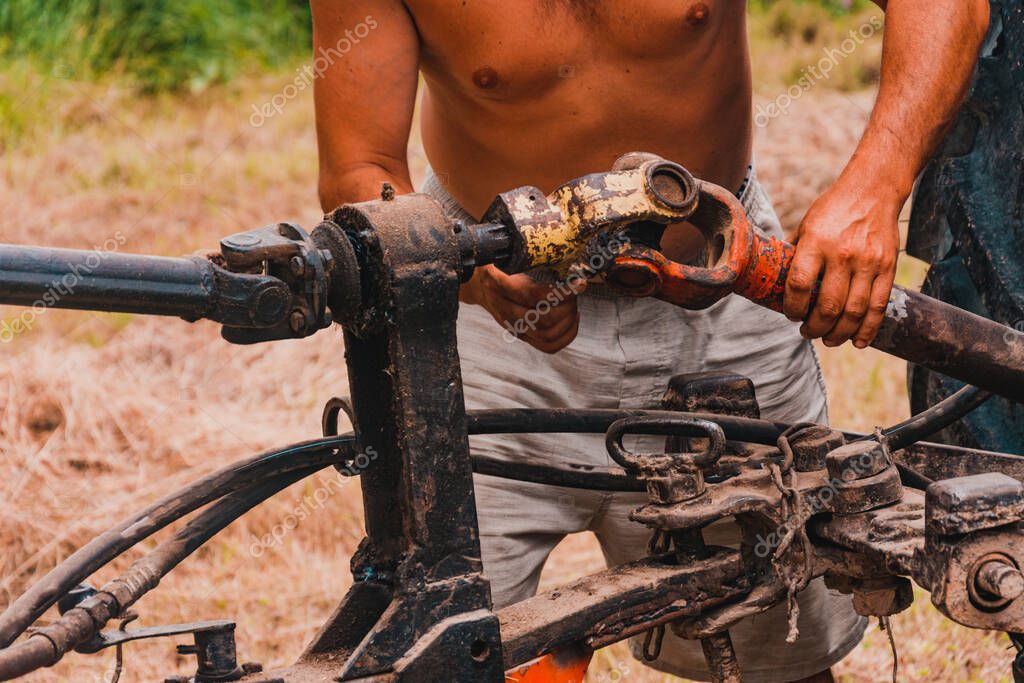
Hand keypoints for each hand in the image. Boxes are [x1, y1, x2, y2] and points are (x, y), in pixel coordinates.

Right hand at [462, 265, 582, 352]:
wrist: (478, 287)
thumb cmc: (497, 268)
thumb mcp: (505, 257)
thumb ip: (523, 258)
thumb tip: (555, 251)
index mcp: (499, 287)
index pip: (534, 296)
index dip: (561, 293)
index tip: (579, 283)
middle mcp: (505, 311)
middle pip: (543, 320)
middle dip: (567, 307)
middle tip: (574, 294)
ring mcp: (513, 327)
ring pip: (547, 335)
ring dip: (568, 321)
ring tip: (574, 305)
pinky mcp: (522, 336)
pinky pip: (548, 346)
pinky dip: (566, 336)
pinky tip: (573, 320)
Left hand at [783, 178, 900, 348]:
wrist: (873, 190)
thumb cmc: (832, 209)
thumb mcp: (805, 225)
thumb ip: (794, 254)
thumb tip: (776, 281)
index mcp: (816, 243)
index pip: (799, 285)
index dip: (792, 308)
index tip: (791, 315)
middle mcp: (843, 254)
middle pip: (828, 306)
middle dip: (814, 328)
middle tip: (807, 332)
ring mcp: (868, 262)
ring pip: (853, 312)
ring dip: (838, 333)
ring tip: (828, 340)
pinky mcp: (888, 267)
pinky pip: (878, 306)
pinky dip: (868, 329)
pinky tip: (857, 341)